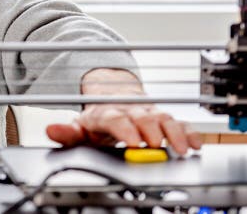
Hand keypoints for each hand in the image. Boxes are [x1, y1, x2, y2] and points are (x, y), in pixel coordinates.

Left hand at [46, 103, 202, 154]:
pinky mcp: (162, 117)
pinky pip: (178, 122)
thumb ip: (67, 132)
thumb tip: (51, 130)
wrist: (112, 98)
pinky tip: (195, 143)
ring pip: (163, 118)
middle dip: (151, 131)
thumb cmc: (97, 118)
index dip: (125, 129)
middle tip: (156, 146)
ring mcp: (147, 113)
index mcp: (106, 113)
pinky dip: (189, 132)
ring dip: (174, 132)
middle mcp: (129, 110)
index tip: (133, 142)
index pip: (115, 118)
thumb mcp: (79, 127)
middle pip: (142, 117)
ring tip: (180, 148)